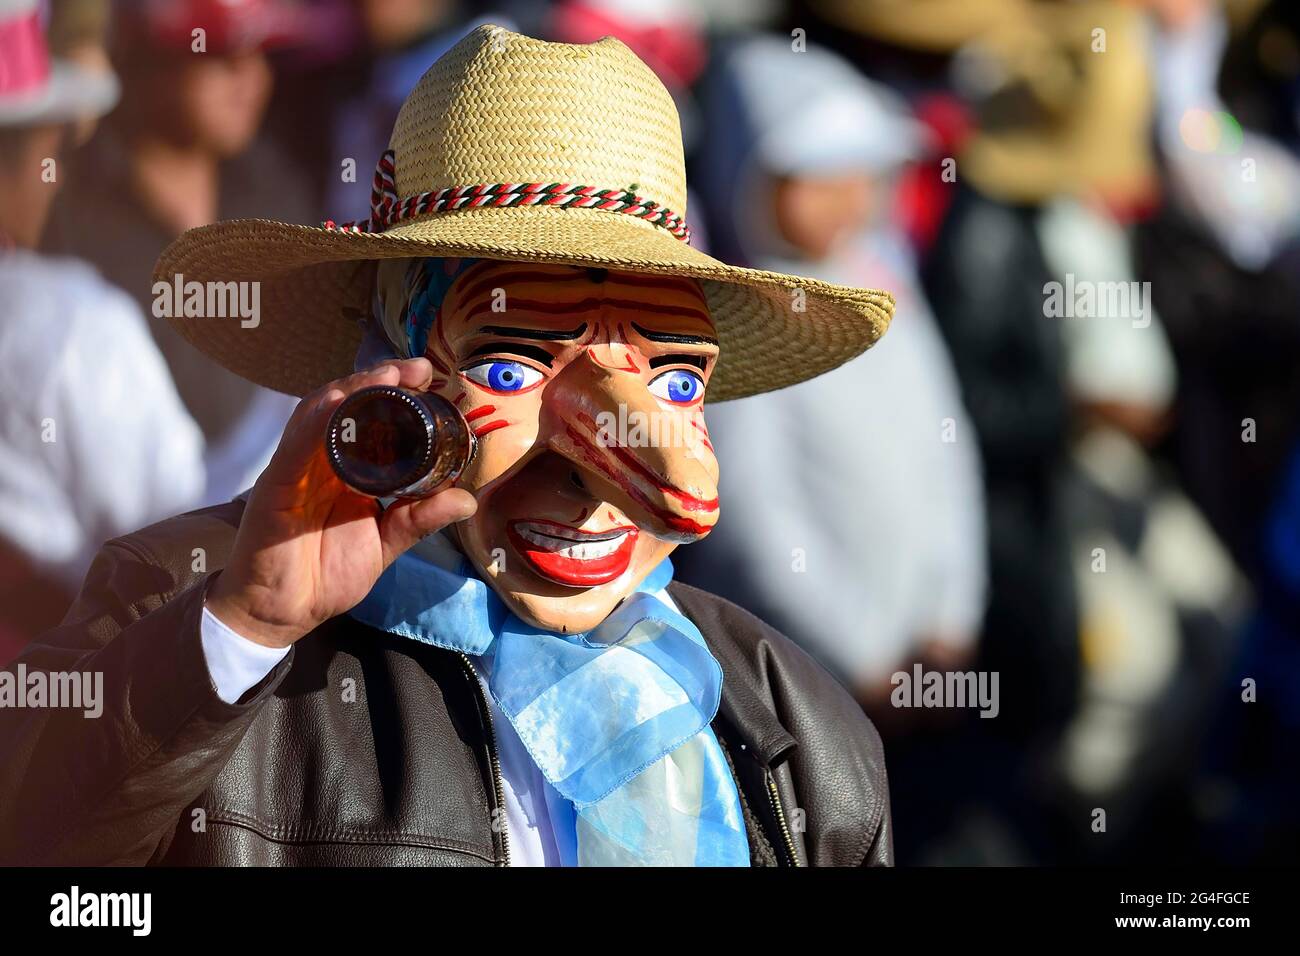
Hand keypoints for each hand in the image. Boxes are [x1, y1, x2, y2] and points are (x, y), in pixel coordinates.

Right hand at [205, 358, 477, 647]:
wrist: (283, 612)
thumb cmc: (325, 575)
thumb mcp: (385, 542)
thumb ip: (419, 519)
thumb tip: (466, 500)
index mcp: (348, 468)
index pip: (370, 418)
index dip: (396, 393)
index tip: (429, 378)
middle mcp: (321, 459)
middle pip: (346, 404)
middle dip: (379, 380)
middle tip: (414, 368)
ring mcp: (297, 468)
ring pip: (320, 414)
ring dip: (352, 390)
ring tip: (385, 375)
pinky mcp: (276, 486)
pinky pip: (294, 447)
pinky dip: (315, 422)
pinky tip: (335, 402)